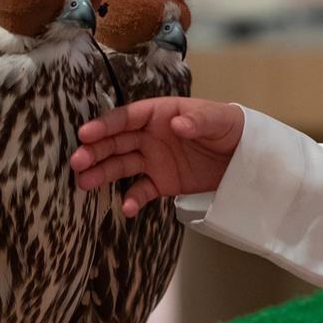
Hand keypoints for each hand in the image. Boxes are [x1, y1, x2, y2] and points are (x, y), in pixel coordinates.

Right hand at [69, 98, 244, 216]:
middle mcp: (150, 135)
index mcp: (159, 114)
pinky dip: (132, 199)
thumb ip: (198, 121)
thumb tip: (177, 125)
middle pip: (116, 142)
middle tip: (76, 162)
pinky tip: (126, 208)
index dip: (105, 125)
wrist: (245, 155)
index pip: (126, 118)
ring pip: (121, 165)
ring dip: (101, 174)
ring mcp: (154, 159)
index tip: (85, 134)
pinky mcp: (162, 182)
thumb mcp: (219, 121)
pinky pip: (141, 190)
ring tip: (83, 184)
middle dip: (94, 151)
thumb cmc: (230, 128)